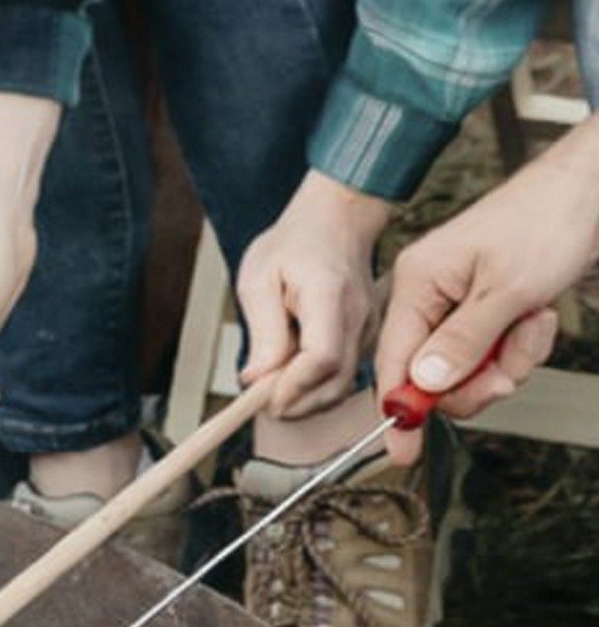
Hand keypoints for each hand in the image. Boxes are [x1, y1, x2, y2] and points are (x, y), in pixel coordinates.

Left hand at [235, 171, 392, 416]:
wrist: (337, 222)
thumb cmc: (295, 244)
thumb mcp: (259, 278)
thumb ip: (262, 331)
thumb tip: (257, 380)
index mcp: (330, 294)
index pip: (322, 357)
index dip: (292, 386)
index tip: (262, 397)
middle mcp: (359, 317)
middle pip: (336, 382)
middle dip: (296, 403)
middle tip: (259, 404)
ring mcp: (369, 330)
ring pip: (342, 385)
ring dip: (306, 400)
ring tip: (270, 392)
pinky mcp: (367, 339)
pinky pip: (344, 375)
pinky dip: (317, 387)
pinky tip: (291, 378)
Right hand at [377, 142, 598, 427]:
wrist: (589, 194)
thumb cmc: (545, 224)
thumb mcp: (507, 291)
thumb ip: (462, 343)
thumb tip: (424, 386)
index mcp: (418, 281)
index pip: (394, 360)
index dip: (399, 410)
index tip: (402, 455)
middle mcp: (431, 293)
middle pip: (434, 375)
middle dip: (477, 379)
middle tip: (507, 371)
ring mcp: (461, 302)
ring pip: (471, 368)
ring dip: (509, 359)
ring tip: (532, 324)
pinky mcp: (489, 307)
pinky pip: (496, 352)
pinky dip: (523, 345)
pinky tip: (539, 316)